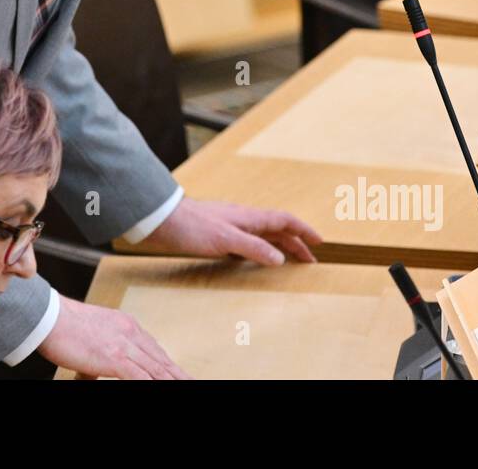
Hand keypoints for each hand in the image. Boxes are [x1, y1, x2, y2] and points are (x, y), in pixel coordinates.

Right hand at [38, 295, 190, 378]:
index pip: (154, 348)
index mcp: (125, 325)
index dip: (168, 363)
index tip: (179, 373)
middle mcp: (130, 332)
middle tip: (192, 381)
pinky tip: (163, 388)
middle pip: (161, 359)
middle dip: (178, 374)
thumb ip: (96, 355)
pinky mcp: (115, 358)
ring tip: (187, 386)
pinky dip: (153, 384)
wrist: (49, 317)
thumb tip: (91, 373)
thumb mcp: (88, 337)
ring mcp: (124, 345)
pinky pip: (140, 376)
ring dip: (172, 380)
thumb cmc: (62, 326)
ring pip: (157, 369)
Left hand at [140, 197, 321, 265]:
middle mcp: (241, 218)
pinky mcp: (215, 234)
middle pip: (275, 229)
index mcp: (248, 217)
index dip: (303, 231)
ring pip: (261, 235)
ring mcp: (228, 225)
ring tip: (288, 262)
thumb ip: (253, 247)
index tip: (319, 243)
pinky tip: (253, 260)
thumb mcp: (225, 239)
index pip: (284, 220)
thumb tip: (280, 258)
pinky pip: (245, 242)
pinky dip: (257, 251)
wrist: (159, 219)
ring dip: (277, 246)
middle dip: (294, 243)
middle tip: (309, 260)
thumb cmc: (190, 226)